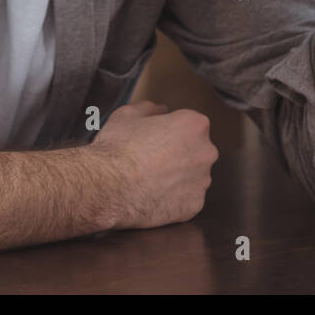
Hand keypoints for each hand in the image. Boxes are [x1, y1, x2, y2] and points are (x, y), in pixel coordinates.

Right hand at [89, 100, 218, 230]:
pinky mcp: (193, 206)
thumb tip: (159, 109)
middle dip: (178, 153)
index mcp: (194, 125)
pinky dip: (173, 199)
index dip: (168, 130)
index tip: (154, 138)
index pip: (189, 124)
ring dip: (177, 176)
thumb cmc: (117, 149)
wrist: (108, 188)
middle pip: (195, 150)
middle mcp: (206, 152)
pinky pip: (187, 199)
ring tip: (149, 179)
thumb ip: (150, 108)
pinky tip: (153, 195)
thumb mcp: (127, 115)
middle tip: (151, 159)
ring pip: (192, 176)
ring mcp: (202, 181)